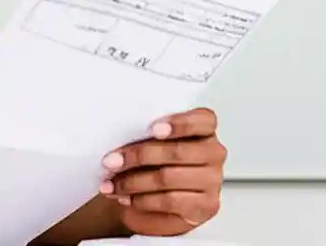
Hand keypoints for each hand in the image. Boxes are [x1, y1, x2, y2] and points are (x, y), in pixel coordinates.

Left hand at [99, 107, 226, 236]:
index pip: (203, 120)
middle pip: (178, 151)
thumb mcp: (151, 144)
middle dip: (139, 156)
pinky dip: (142, 200)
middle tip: (111, 161)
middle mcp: (213, 153)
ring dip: (133, 182)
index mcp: (205, 130)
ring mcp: (212, 181)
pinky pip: (169, 201)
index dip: (179, 123)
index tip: (153, 129)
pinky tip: (127, 197)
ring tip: (112, 184)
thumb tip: (121, 134)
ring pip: (168, 177)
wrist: (153, 202)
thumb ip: (146, 136)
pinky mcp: (204, 206)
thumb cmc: (153, 166)